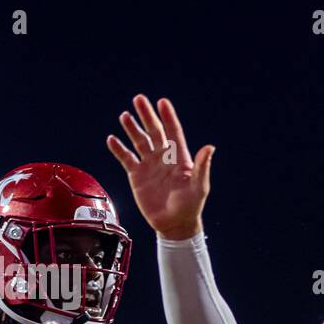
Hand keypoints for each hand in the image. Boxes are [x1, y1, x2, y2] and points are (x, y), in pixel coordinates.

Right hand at [107, 95, 213, 240]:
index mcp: (179, 157)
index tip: (162, 102)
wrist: (174, 224)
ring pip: (139, 141)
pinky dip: (119, 149)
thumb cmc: (190, 206)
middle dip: (147, 115)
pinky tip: (112, 139)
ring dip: (132, 128)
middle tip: (139, 99)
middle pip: (154, 131)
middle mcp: (163, 158)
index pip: (173, 132)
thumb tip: (210, 147)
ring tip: (124, 116)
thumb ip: (202, 167)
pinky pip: (126, 158)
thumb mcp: (199, 187)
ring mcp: (149, 165)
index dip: (168, 117)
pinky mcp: (137, 176)